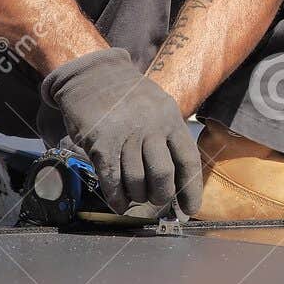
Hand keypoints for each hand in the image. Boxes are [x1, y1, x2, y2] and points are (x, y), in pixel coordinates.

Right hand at [37, 47, 202, 215]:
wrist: (92, 75)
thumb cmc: (128, 96)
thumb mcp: (158, 106)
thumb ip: (169, 136)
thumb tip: (178, 178)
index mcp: (171, 118)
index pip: (188, 160)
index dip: (192, 189)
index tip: (190, 209)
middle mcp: (151, 127)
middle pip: (163, 175)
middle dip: (160, 196)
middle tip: (155, 200)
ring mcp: (126, 134)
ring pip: (136, 181)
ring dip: (136, 196)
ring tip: (134, 197)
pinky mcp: (101, 142)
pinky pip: (112, 179)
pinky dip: (116, 197)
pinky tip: (119, 204)